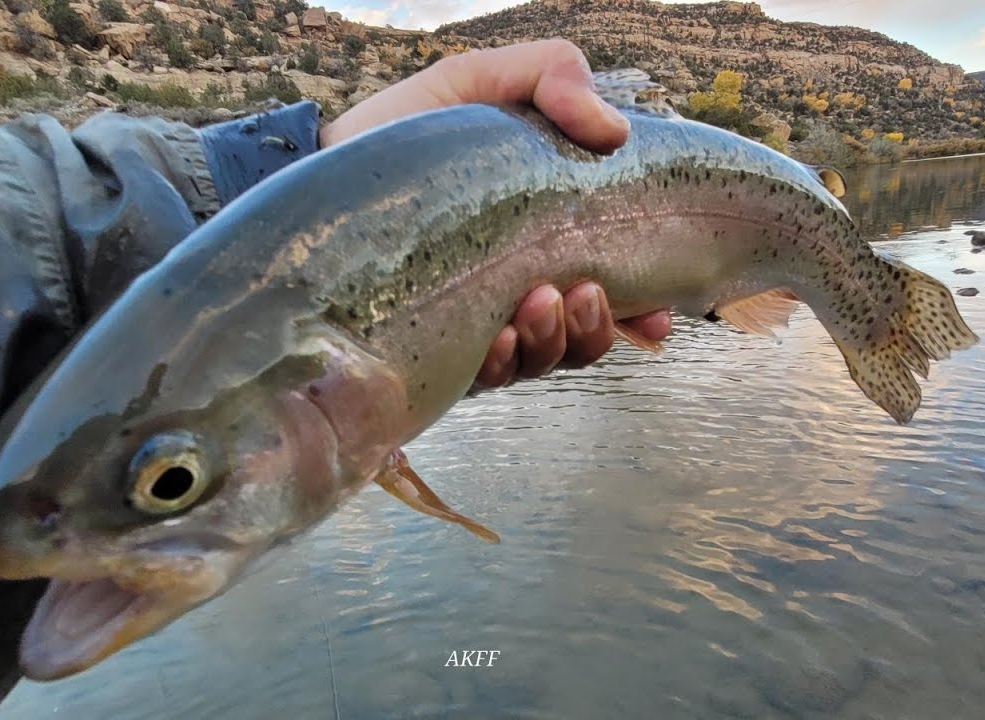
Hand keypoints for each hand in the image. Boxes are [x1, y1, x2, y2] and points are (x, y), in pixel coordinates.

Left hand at [320, 39, 673, 388]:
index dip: (649, 311)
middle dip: (598, 328)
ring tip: (538, 303)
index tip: (663, 314)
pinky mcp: (434, 348)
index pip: (616, 288)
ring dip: (555, 343)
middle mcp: (520, 288)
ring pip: (541, 361)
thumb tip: (614, 131)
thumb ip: (554, 78)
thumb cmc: (409, 129)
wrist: (322, 162)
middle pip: (584, 336)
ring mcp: (479, 322)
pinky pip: (483, 378)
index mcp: (548, 238)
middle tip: (584, 292)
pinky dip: (502, 364)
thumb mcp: (484, 81)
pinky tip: (497, 338)